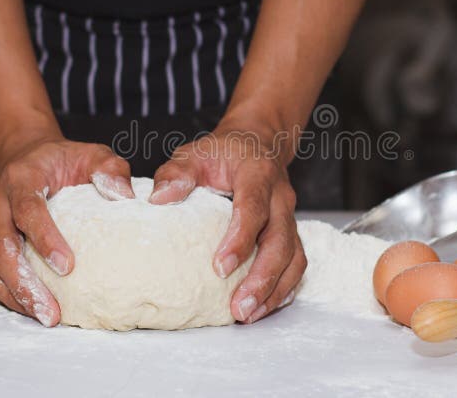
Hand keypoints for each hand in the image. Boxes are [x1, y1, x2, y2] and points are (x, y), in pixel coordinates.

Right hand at [0, 138, 133, 325]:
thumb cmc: (64, 160)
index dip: (44, 239)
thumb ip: (110, 170)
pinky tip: (30, 308)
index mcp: (21, 179)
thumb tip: (125, 198)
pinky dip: (3, 294)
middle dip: (24, 282)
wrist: (26, 156)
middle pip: (1, 247)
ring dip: (12, 295)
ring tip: (43, 316)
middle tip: (52, 311)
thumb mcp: (93, 154)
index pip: (27, 210)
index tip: (67, 267)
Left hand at [149, 125, 305, 323]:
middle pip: (281, 241)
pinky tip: (264, 306)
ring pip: (294, 257)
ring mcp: (290, 216)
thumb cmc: (222, 152)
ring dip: (275, 289)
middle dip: (263, 278)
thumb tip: (159, 199)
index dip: (240, 238)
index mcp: (258, 174)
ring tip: (249, 314)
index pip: (253, 208)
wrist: (256, 142)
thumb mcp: (194, 153)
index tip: (220, 267)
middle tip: (239, 307)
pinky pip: (296, 262)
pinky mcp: (291, 231)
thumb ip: (176, 173)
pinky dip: (283, 287)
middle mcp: (280, 196)